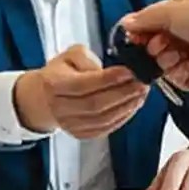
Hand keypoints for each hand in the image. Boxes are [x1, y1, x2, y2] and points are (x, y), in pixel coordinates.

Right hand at [13, 44, 149, 138]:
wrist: (46, 97)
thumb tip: (105, 71)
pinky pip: (105, 129)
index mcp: (54, 84)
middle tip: (142, 82)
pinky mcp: (81, 134)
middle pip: (95, 104)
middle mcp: (60, 108)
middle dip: (123, 93)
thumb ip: (87, 58)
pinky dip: (123, 117)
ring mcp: (70, 124)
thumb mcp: (70, 55)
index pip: (84, 84)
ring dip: (127, 106)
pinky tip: (133, 105)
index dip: (109, 79)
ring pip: (103, 119)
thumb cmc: (62, 73)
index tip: (129, 71)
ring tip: (141, 92)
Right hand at [120, 0, 188, 90]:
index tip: (133, 38)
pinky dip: (180, 74)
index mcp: (186, 9)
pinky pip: (179, 79)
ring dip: (167, 61)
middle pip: (157, 44)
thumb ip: (146, 18)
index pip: (154, 20)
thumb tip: (126, 23)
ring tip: (177, 56)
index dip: (141, 30)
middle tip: (159, 46)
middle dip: (154, 47)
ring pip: (166, 63)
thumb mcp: (173, 11)